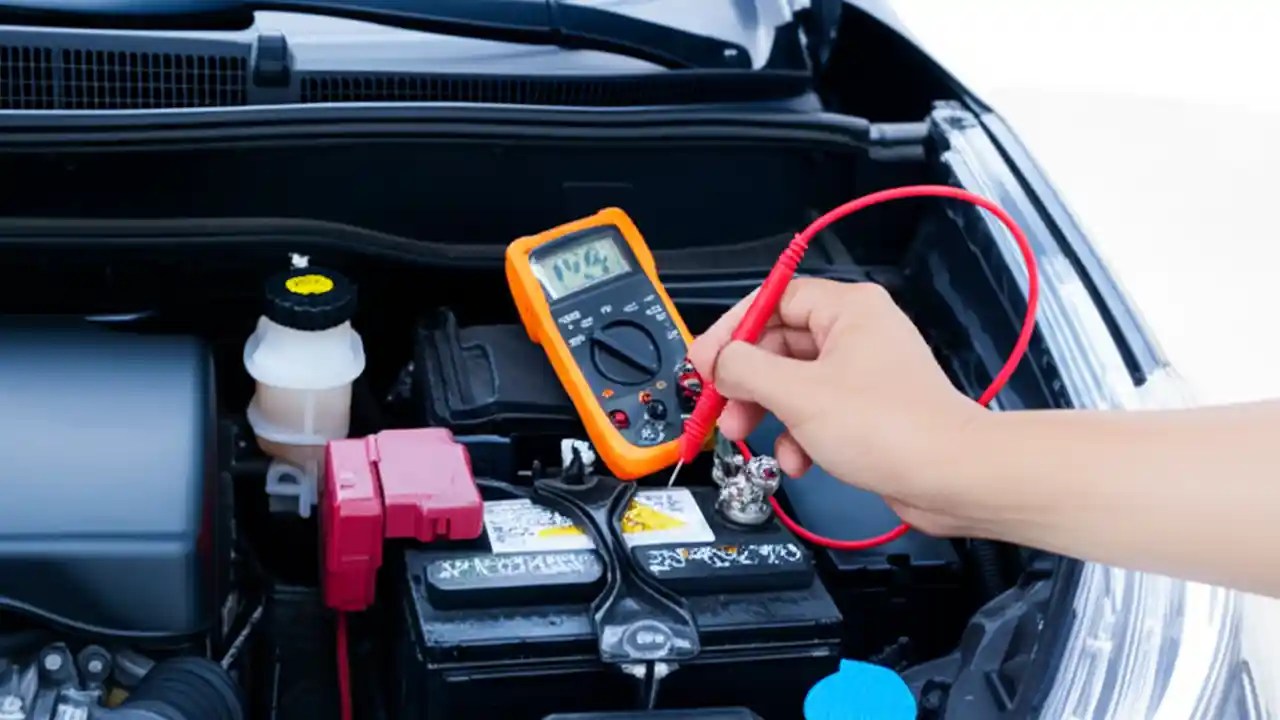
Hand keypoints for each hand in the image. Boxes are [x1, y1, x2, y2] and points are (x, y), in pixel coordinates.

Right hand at [688, 278, 996, 536]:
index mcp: (848, 310)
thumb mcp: (797, 393)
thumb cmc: (894, 428)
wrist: (950, 477)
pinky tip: (797, 458)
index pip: (772, 299)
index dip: (732, 329)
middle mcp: (857, 334)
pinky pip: (814, 412)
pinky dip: (797, 435)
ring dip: (767, 412)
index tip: (706, 359)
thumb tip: (719, 362)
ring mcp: (863, 373)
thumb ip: (745, 370)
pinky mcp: (867, 411)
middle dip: (745, 380)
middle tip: (720, 403)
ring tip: (749, 434)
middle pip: (777, 344)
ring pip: (792, 382)